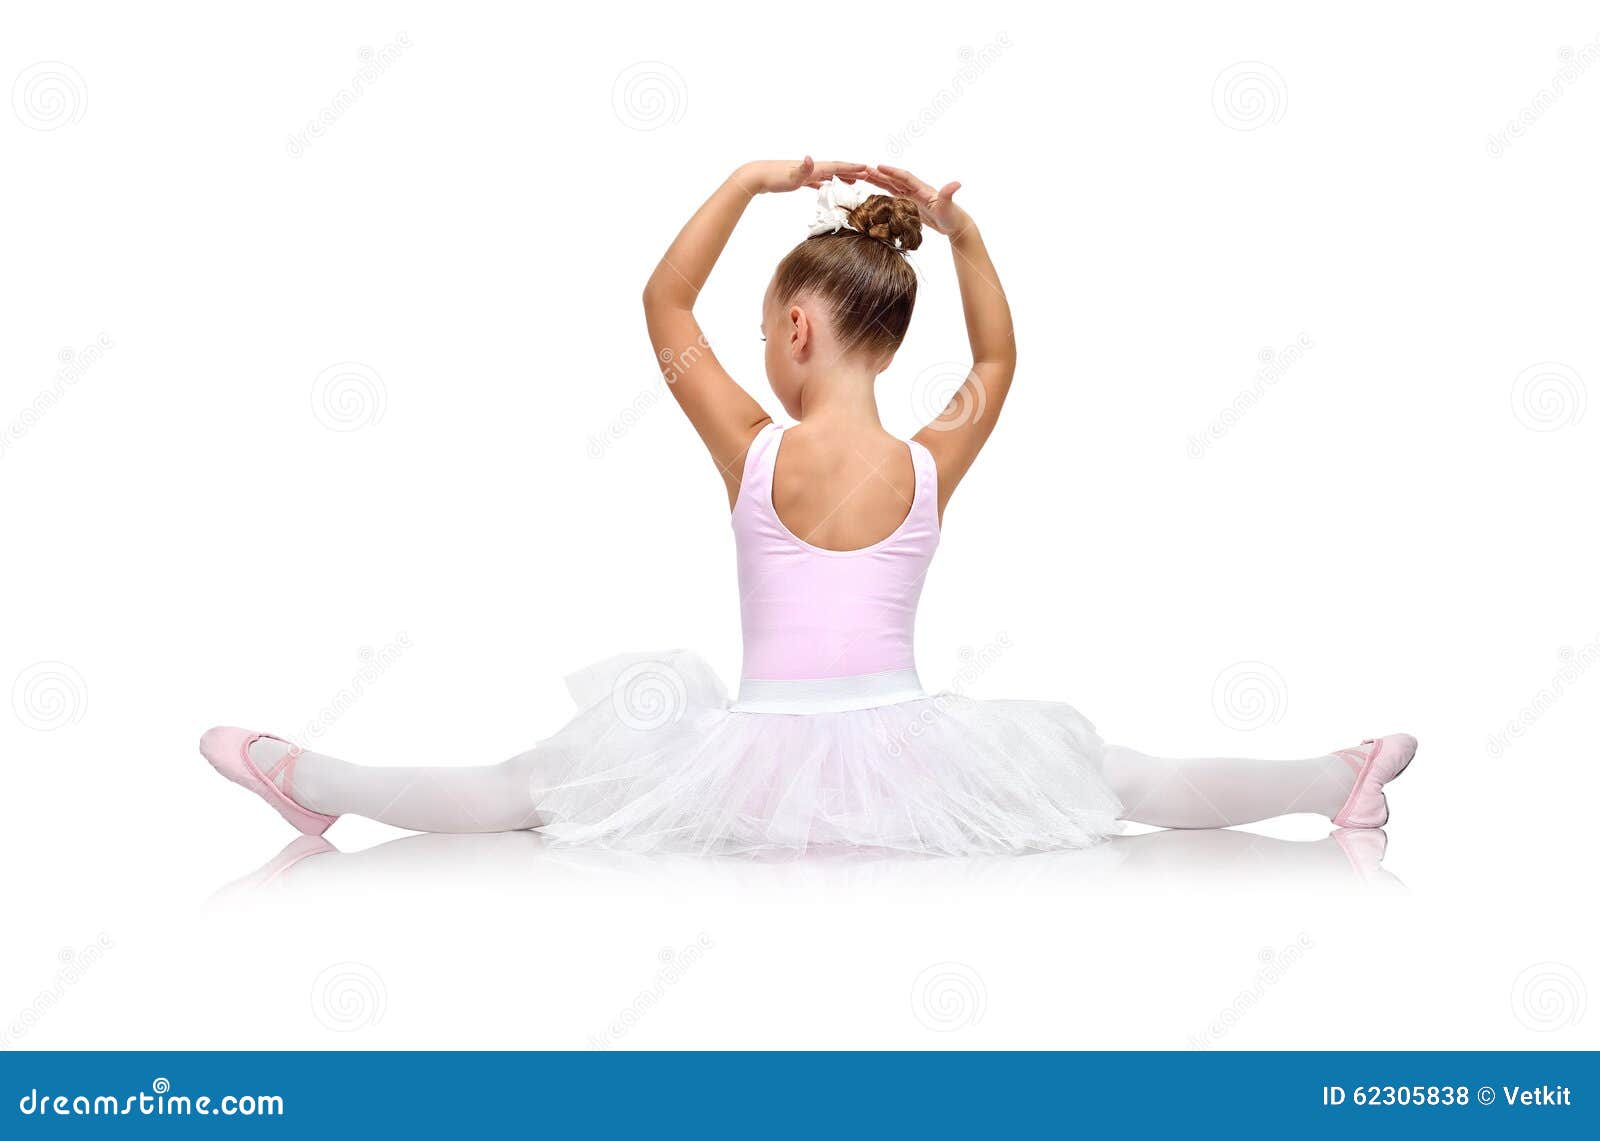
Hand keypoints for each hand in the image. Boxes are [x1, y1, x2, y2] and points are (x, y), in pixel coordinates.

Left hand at [734, 156, 868, 194]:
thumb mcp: (790, 176)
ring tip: (853, 181)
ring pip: (826, 175)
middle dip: (852, 171)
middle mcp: (810, 167)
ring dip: (840, 177)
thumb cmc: (772, 178)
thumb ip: (802, 169)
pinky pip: (815, 181)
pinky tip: (825, 187)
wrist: (755, 176)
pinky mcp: (796, 179)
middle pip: (835, 169)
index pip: (837, 166)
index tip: (867, 168)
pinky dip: (823, 183)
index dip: (852, 168)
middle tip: (868, 174)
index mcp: (812, 167)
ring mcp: (803, 173)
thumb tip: (810, 158)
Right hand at [865, 165, 969, 236]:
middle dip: (879, 174)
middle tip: (863, 168)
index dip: (891, 172)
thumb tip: (956, 184)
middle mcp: (915, 189)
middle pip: (894, 179)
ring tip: (863, 175)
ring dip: (878, 179)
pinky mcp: (909, 203)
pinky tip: (874, 187)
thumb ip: (948, 194)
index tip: (878, 167)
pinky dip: (883, 188)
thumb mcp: (948, 205)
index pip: (904, 177)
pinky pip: (893, 193)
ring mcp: (911, 196)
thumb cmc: (952, 216)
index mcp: (921, 188)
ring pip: (892, 185)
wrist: (954, 224)